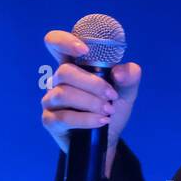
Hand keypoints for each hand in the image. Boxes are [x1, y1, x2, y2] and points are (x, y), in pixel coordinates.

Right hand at [41, 29, 141, 176]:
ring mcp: (51, 101)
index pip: (55, 43)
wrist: (108, 139)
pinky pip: (63, 117)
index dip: (64, 41)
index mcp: (73, 65)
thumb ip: (130, 76)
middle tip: (111, 97)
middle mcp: (58, 80)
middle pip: (65, 71)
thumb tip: (119, 72)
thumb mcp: (127, 91)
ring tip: (108, 111)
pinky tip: (100, 122)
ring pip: (64, 94)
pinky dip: (85, 119)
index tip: (84, 50)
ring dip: (90, 103)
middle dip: (93, 84)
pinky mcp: (50, 120)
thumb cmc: (112, 109)